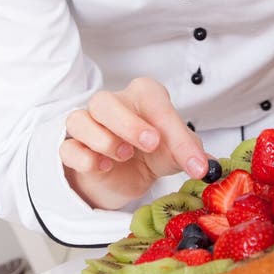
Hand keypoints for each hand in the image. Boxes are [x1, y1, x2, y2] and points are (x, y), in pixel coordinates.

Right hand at [59, 77, 208, 208]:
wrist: (127, 177)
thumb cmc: (153, 153)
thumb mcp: (176, 152)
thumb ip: (190, 153)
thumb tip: (205, 167)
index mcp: (142, 96)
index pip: (153, 101)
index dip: (170, 128)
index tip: (184, 154)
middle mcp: (112, 104)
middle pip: (104, 102)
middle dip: (127, 124)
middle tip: (151, 144)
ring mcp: (88, 124)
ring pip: (79, 120)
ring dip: (102, 140)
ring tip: (123, 156)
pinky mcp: (72, 147)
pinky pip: (68, 148)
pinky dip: (84, 158)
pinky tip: (102, 167)